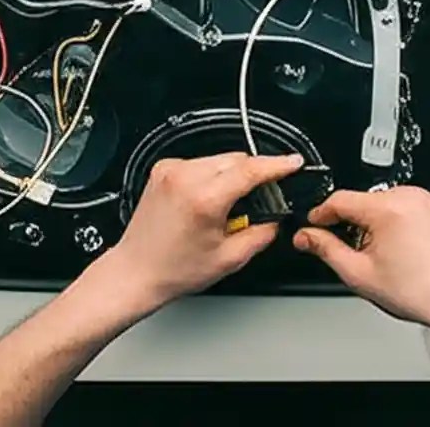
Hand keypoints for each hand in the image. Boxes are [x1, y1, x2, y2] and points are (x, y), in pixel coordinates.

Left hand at [103, 152, 303, 310]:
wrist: (136, 272)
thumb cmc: (173, 270)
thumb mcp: (230, 258)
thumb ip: (262, 233)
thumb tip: (276, 218)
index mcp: (203, 198)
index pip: (250, 169)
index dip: (278, 164)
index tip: (293, 163)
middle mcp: (184, 178)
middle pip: (236, 159)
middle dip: (254, 174)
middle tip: (261, 199)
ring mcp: (170, 171)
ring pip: (219, 159)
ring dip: (232, 175)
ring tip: (228, 207)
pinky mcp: (162, 170)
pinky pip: (200, 163)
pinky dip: (211, 176)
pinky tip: (209, 200)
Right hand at [293, 186, 429, 339]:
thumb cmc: (419, 291)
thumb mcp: (358, 273)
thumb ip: (325, 249)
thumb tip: (306, 236)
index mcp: (388, 208)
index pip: (339, 200)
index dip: (319, 216)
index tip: (310, 228)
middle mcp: (407, 197)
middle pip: (358, 201)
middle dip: (346, 223)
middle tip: (344, 251)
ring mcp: (421, 200)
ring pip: (375, 203)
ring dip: (366, 223)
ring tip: (374, 255)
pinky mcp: (429, 206)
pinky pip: (394, 206)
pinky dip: (385, 222)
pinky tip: (390, 249)